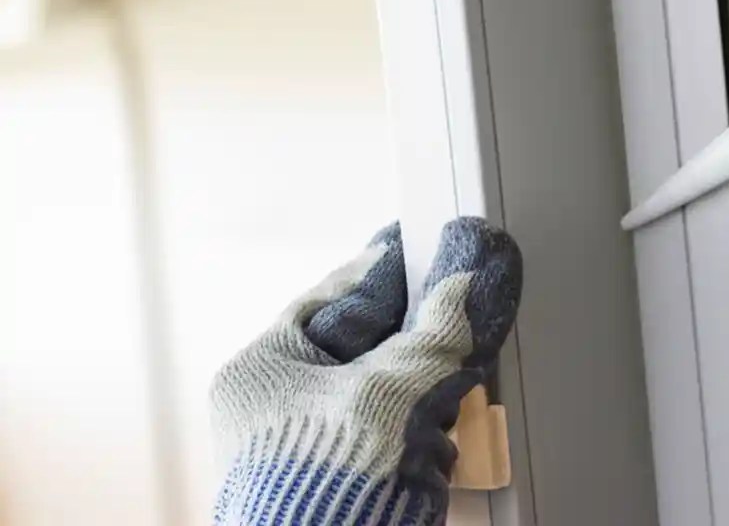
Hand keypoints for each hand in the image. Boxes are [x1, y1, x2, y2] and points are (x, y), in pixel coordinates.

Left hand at [209, 218, 521, 524]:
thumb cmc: (322, 489)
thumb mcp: (391, 392)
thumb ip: (435, 334)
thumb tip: (462, 286)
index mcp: (258, 374)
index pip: (328, 300)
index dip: (378, 274)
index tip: (413, 247)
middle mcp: (271, 410)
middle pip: (359, 349)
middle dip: (409, 341)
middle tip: (447, 313)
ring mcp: (301, 450)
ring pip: (379, 396)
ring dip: (420, 394)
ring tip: (448, 389)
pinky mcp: (335, 482)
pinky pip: (387, 440)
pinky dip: (418, 437)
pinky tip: (438, 442)